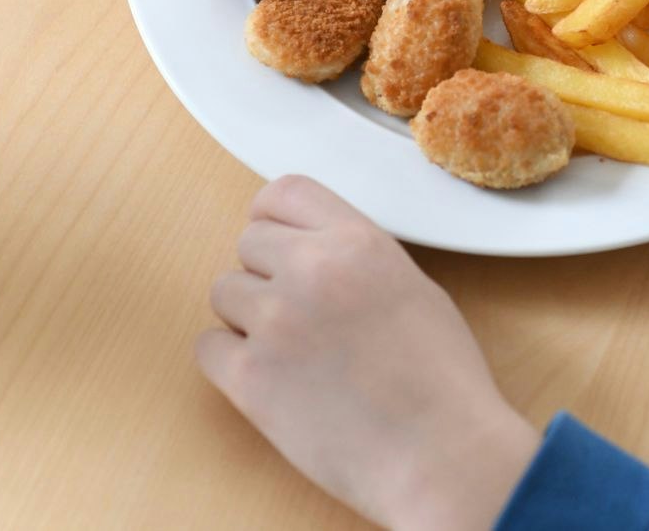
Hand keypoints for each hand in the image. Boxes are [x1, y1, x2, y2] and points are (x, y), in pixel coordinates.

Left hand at [197, 176, 539, 530]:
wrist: (441, 455)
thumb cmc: (441, 384)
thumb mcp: (414, 289)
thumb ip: (357, 260)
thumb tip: (312, 254)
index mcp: (358, 242)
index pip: (285, 192)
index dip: (274, 218)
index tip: (276, 242)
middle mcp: (312, 270)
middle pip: (248, 243)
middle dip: (265, 274)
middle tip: (297, 315)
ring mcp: (276, 322)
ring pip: (223, 292)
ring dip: (247, 318)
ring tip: (291, 353)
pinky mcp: (250, 378)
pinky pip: (207, 346)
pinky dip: (230, 363)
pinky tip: (271, 381)